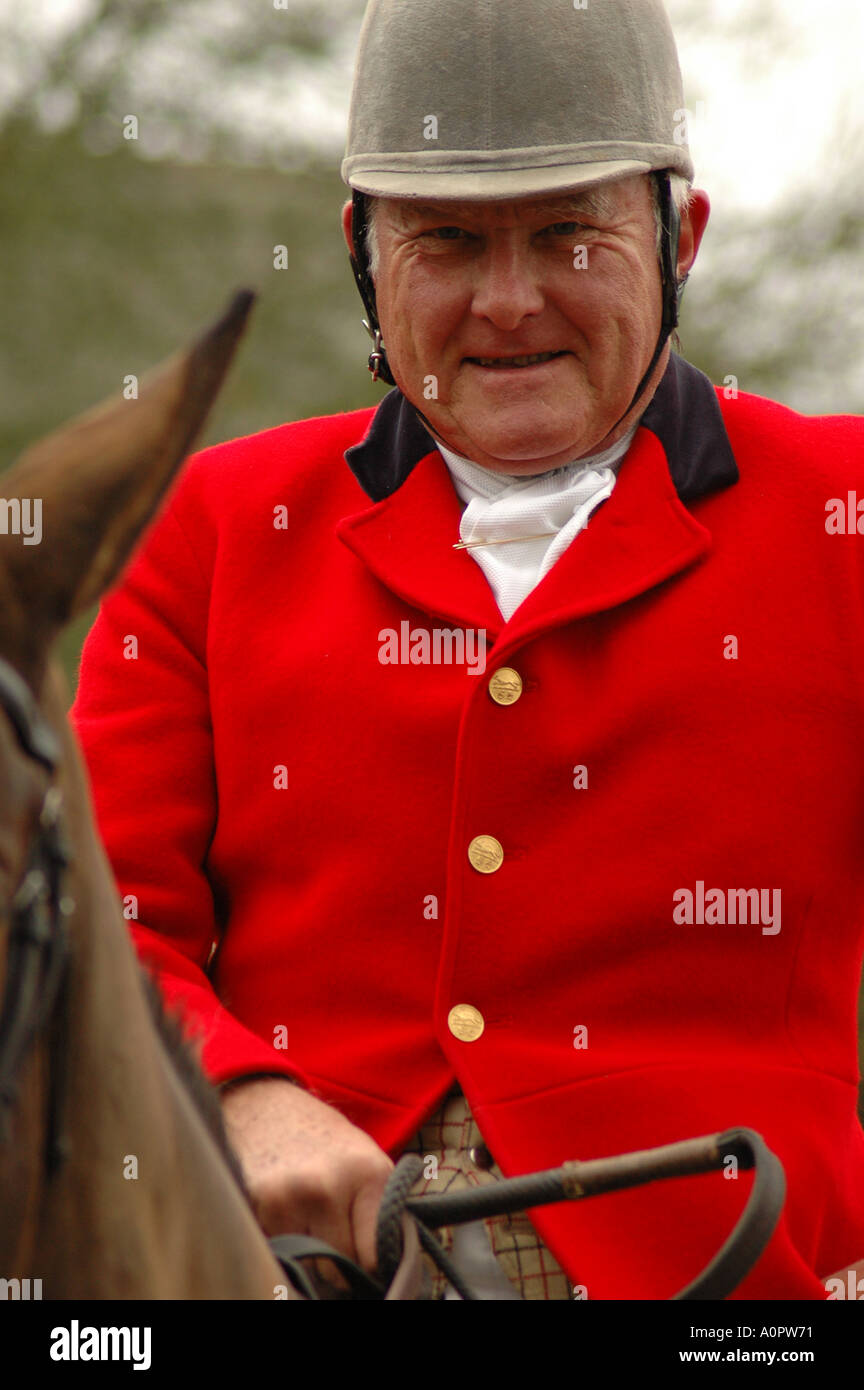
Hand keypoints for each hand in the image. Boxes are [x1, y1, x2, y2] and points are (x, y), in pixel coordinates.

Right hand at [221, 1076, 393, 1275]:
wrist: (265, 1104)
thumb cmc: (323, 1139)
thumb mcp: (366, 1160)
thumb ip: (379, 1212)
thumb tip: (388, 1267)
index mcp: (369, 1173)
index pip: (374, 1255)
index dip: (369, 1263)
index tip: (363, 1257)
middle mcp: (331, 1186)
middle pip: (339, 1267)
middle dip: (337, 1260)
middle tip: (331, 1231)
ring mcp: (292, 1197)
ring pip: (308, 1263)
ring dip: (307, 1250)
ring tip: (305, 1213)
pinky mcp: (260, 1205)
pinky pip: (279, 1249)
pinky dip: (281, 1239)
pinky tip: (282, 1208)